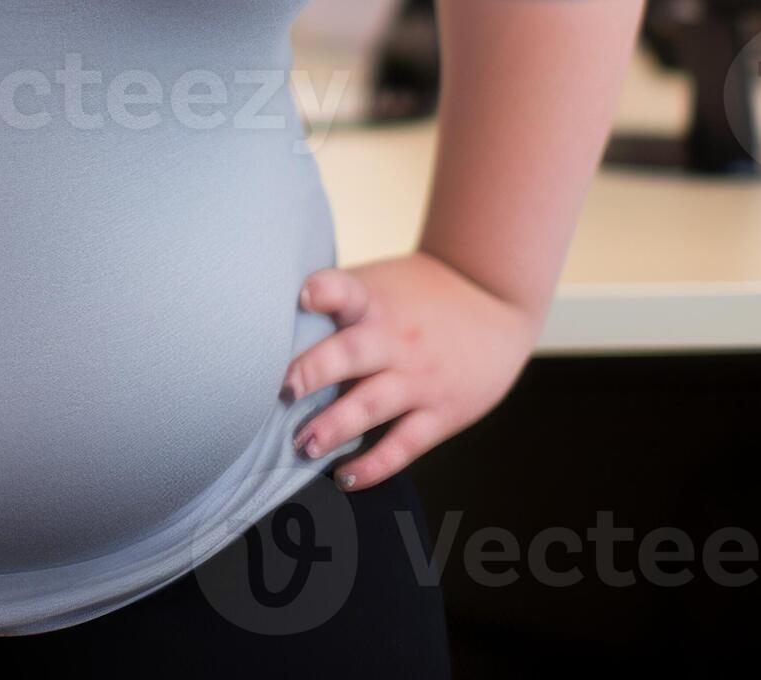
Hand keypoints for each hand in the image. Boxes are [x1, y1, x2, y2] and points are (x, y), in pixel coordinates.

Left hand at [279, 252, 539, 489]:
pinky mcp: (441, 412)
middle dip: (315, 371)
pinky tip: (344, 478)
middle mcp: (394, 339)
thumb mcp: (380, 283)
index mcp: (374, 301)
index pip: (346, 290)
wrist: (495, 299)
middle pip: (351, 354)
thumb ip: (335, 302)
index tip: (303, 295)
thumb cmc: (418, 294)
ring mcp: (419, 378)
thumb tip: (264, 325)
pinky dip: (374, 465)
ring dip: (336, 427)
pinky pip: (403, 445)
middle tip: (284, 390)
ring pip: (373, 404)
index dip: (325, 291)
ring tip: (303, 446)